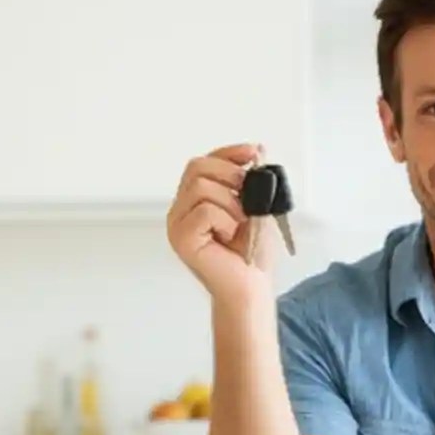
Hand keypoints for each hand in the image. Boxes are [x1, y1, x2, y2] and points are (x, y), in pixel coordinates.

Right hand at [167, 143, 278, 302]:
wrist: (251, 285)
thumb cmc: (252, 254)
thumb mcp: (257, 207)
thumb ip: (252, 180)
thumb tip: (256, 149)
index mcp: (195, 199)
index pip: (203, 161)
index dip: (228, 153)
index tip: (254, 153)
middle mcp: (181, 208)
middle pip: (197, 166)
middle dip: (230, 175)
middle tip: (248, 199)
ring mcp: (178, 223)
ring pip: (201, 187)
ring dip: (231, 204)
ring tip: (239, 225)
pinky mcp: (181, 238)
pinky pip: (205, 210)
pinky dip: (226, 220)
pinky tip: (228, 236)